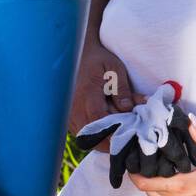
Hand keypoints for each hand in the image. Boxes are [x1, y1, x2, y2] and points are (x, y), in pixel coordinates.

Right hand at [69, 38, 135, 152]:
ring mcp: (68, 113)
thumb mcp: (115, 69)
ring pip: (83, 137)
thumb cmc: (99, 61)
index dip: (112, 131)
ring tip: (116, 136)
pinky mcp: (67, 117)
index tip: (127, 136)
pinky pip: (79, 134)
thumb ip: (122, 90)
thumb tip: (128, 109)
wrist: (78, 55)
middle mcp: (73, 106)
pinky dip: (93, 137)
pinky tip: (105, 131)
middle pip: (89, 134)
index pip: (98, 119)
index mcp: (87, 93)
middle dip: (108, 141)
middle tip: (124, 140)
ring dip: (100, 140)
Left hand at [129, 116, 195, 195]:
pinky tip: (168, 182)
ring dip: (151, 186)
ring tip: (155, 171)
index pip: (144, 183)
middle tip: (142, 163)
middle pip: (145, 190)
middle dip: (141, 177)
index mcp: (179, 186)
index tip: (132, 162)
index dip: (133, 174)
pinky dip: (161, 193)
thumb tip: (191, 119)